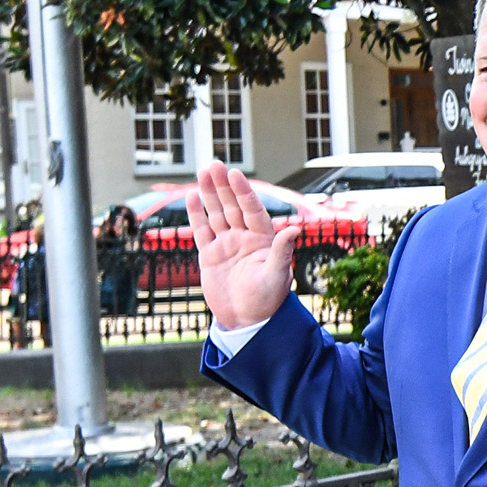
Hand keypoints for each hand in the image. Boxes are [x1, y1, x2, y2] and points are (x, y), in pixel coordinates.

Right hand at [187, 162, 299, 328]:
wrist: (248, 321)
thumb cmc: (268, 300)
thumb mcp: (277, 275)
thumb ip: (282, 251)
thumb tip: (295, 228)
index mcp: (264, 240)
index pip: (252, 210)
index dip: (243, 192)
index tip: (235, 174)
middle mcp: (245, 239)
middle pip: (232, 206)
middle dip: (223, 186)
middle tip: (215, 164)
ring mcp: (227, 245)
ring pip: (216, 214)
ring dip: (209, 194)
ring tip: (203, 172)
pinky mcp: (210, 255)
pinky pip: (202, 230)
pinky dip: (196, 214)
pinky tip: (191, 197)